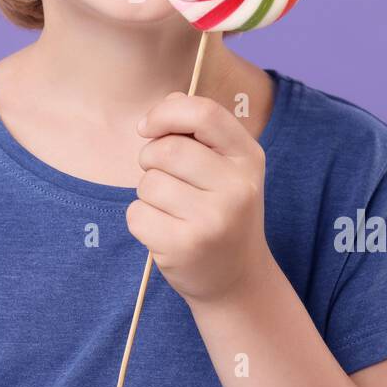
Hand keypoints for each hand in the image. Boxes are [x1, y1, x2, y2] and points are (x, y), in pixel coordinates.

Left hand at [127, 90, 274, 306]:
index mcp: (249, 158)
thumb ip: (198, 131)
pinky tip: (165, 232)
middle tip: (163, 178)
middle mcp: (238, 188)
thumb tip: (163, 106)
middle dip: (150, 158)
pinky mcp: (185, 247)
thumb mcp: (226, 167)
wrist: (237, 279)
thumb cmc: (221, 211)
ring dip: (148, 193)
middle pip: (166, 149)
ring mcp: (213, 220)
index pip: (204, 113)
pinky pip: (137, 213)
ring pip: (149, 182)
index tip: (148, 127)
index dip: (166, 113)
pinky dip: (141, 219)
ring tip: (172, 210)